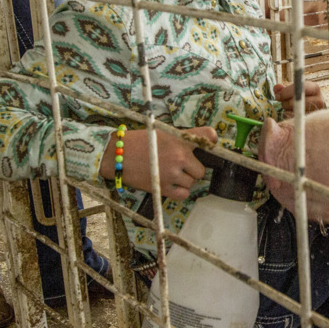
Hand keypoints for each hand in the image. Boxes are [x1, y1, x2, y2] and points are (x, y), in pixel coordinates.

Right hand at [101, 126, 218, 199]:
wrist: (116, 154)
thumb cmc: (138, 142)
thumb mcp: (162, 133)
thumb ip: (180, 140)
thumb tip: (195, 150)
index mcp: (179, 140)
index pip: (207, 136)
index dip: (212, 141)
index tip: (211, 145)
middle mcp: (179, 156)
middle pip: (201, 170)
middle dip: (192, 170)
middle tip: (179, 167)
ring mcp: (172, 173)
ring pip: (192, 183)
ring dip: (184, 181)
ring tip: (170, 174)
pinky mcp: (163, 188)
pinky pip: (184, 194)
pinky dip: (180, 192)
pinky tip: (171, 185)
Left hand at [274, 81, 325, 116]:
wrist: (314, 108)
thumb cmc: (301, 97)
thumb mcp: (294, 90)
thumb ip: (284, 89)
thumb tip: (276, 88)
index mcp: (315, 88)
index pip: (300, 88)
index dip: (287, 92)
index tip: (278, 96)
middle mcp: (319, 100)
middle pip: (298, 101)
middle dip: (286, 102)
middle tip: (282, 102)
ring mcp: (317, 112)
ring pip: (297, 112)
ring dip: (288, 110)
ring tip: (287, 108)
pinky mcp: (312, 121)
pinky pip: (296, 120)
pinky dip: (290, 117)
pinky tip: (291, 114)